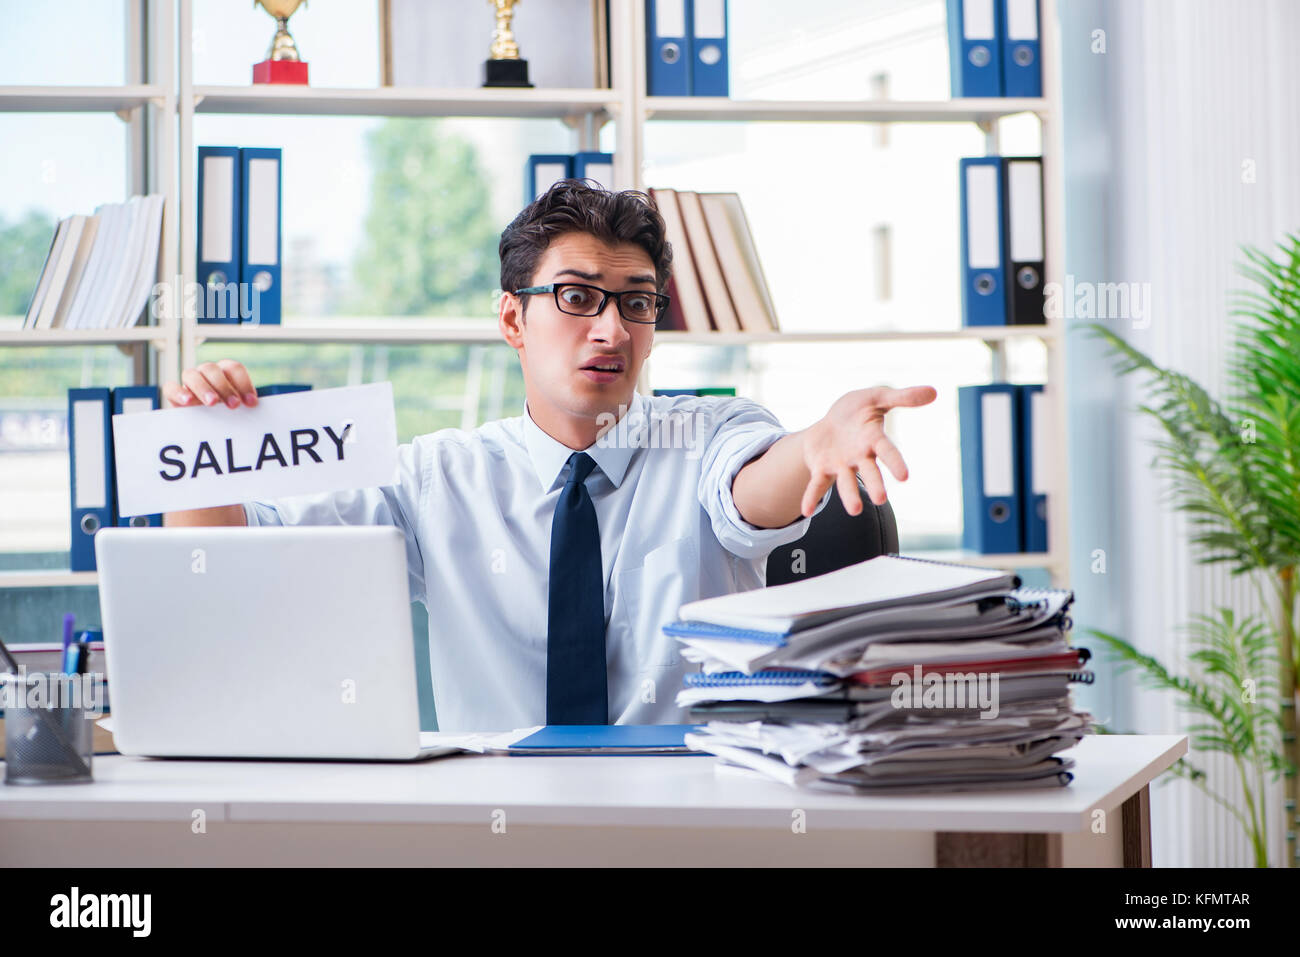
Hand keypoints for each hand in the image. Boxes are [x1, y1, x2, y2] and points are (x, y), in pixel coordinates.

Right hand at [162, 359, 258, 409]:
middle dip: (224, 387)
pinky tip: (188, 402)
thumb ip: (246, 405)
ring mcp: (190, 381)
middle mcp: (207, 372)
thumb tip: (257, 406)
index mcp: (226, 371)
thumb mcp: (240, 408)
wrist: (206, 423)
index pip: (234, 368)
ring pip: (191, 374)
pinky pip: (170, 387)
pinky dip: (178, 392)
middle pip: (212, 369)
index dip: (243, 384)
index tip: (251, 403)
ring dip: (203, 388)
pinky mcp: (175, 393)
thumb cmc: (229, 413)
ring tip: (212, 403)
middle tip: (234, 405)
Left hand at [799, 385, 936, 516]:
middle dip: (875, 484)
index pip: (887, 450)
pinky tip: (805, 510)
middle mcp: (860, 456)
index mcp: (873, 439)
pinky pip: (817, 484)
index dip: (895, 462)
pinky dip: (811, 496)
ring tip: (855, 510)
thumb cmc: (858, 410)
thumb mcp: (878, 397)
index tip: (904, 476)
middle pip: (869, 471)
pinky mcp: (822, 469)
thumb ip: (903, 397)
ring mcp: (841, 465)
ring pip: (846, 481)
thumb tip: (934, 392)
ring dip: (849, 495)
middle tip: (880, 500)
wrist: (830, 422)